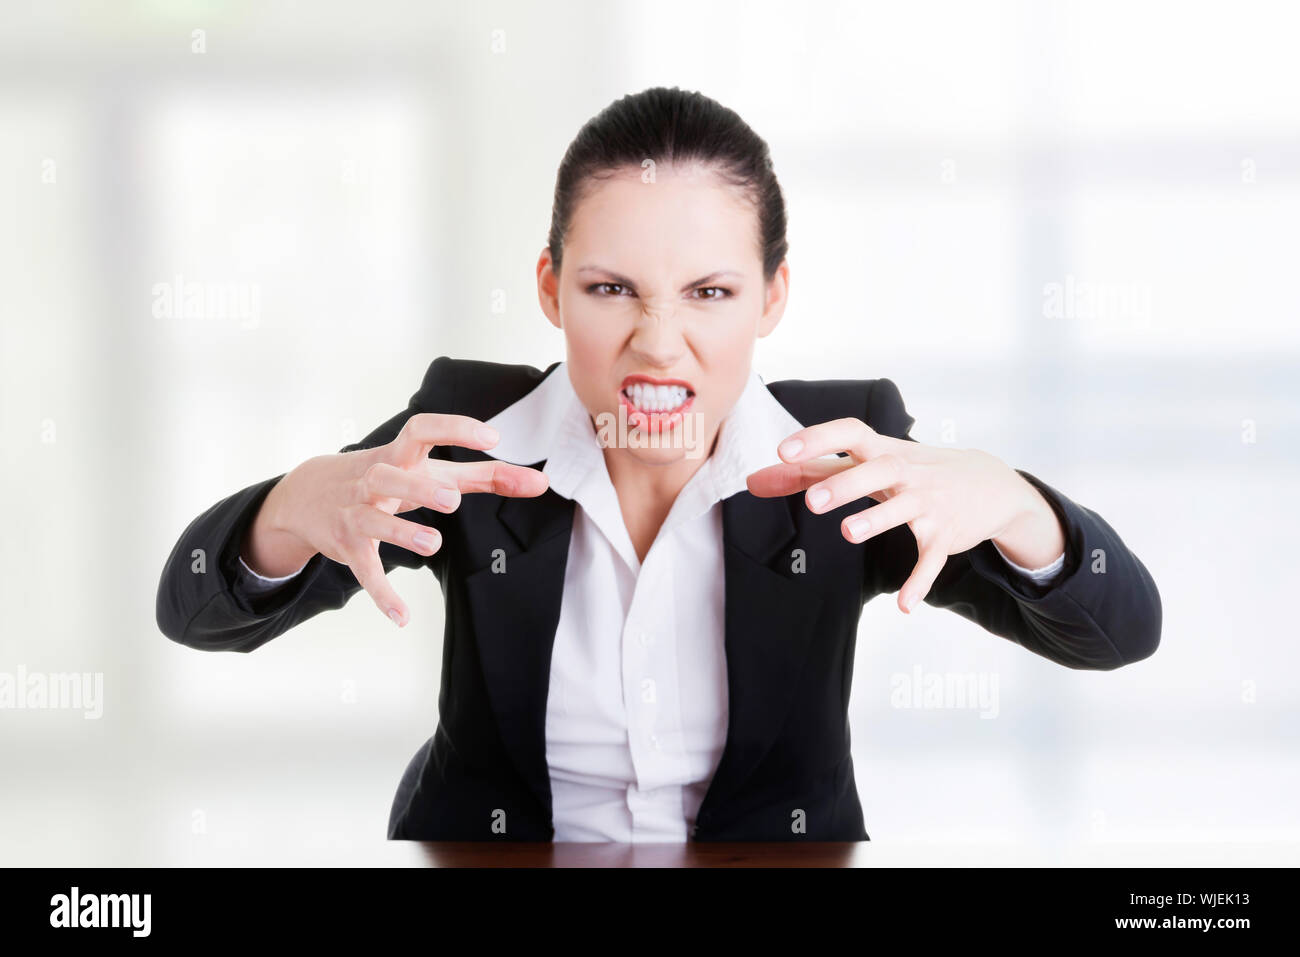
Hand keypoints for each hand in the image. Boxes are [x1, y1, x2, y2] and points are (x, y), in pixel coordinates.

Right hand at [246, 414, 548, 626]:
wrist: (308, 494)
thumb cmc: (388, 476)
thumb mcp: (431, 471)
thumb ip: (486, 476)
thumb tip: (540, 483)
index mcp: (400, 456)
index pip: (421, 431)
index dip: (455, 429)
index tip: (492, 436)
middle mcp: (375, 479)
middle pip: (390, 476)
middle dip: (419, 489)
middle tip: (452, 501)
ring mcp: (358, 513)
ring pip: (374, 521)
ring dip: (401, 534)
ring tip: (433, 546)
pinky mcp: (349, 547)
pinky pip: (365, 572)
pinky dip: (382, 595)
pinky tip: (403, 616)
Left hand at [746, 417, 1047, 613]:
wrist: (989, 484)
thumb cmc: (911, 470)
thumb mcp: (866, 465)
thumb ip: (810, 472)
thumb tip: (753, 481)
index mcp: (882, 450)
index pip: (851, 433)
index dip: (818, 438)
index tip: (783, 450)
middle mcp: (907, 472)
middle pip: (878, 470)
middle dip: (847, 484)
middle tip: (812, 501)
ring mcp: (929, 503)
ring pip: (905, 509)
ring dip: (878, 520)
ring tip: (848, 534)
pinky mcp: (945, 535)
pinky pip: (932, 559)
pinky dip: (920, 580)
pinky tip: (904, 604)